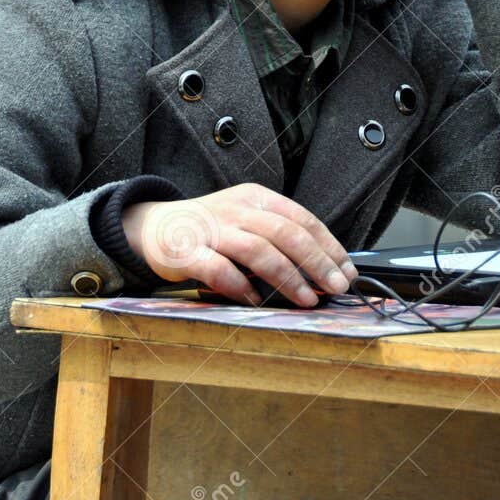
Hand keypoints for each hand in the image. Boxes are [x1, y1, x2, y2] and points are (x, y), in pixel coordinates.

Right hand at [122, 182, 356, 306]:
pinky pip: (218, 269)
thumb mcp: (246, 219)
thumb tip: (324, 268)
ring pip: (257, 250)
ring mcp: (211, 230)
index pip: (302, 219)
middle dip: (317, 263)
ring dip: (287, 277)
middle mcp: (236, 210)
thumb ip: (278, 237)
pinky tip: (254, 300)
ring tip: (306, 299)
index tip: (346, 271)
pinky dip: (239, 286)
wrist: (153, 226)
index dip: (328, 246)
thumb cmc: (210, 229)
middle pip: (286, 233)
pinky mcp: (186, 252)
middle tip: (335, 287)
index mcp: (255, 199)